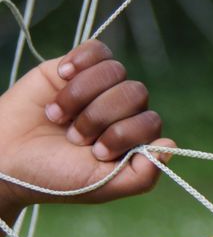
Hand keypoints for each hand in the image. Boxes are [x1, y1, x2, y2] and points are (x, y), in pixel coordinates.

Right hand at [0, 40, 173, 218]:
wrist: (4, 157)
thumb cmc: (52, 176)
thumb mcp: (101, 186)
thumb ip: (142, 176)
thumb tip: (171, 145)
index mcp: (134, 139)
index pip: (151, 121)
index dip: (123, 133)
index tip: (95, 152)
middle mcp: (122, 112)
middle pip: (135, 93)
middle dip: (100, 116)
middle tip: (72, 137)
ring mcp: (101, 88)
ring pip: (115, 71)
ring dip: (82, 95)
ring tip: (57, 116)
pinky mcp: (77, 68)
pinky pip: (98, 49)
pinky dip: (81, 61)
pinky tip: (63, 76)